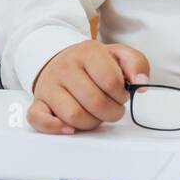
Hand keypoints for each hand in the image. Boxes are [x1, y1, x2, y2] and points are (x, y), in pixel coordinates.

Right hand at [28, 41, 150, 133]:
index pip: (110, 81)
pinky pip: (39, 119)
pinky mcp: (38, 102)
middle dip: (111, 112)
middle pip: (94, 102)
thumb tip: (141, 83)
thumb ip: (137, 64)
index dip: (121, 94)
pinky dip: (55, 128)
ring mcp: (50, 85)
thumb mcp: (119, 55)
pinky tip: (70, 128)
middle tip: (113, 108)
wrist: (62, 60)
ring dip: (92, 123)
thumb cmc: (94, 63)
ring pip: (73, 115)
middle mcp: (66, 67)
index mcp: (88, 52)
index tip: (121, 94)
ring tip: (96, 115)